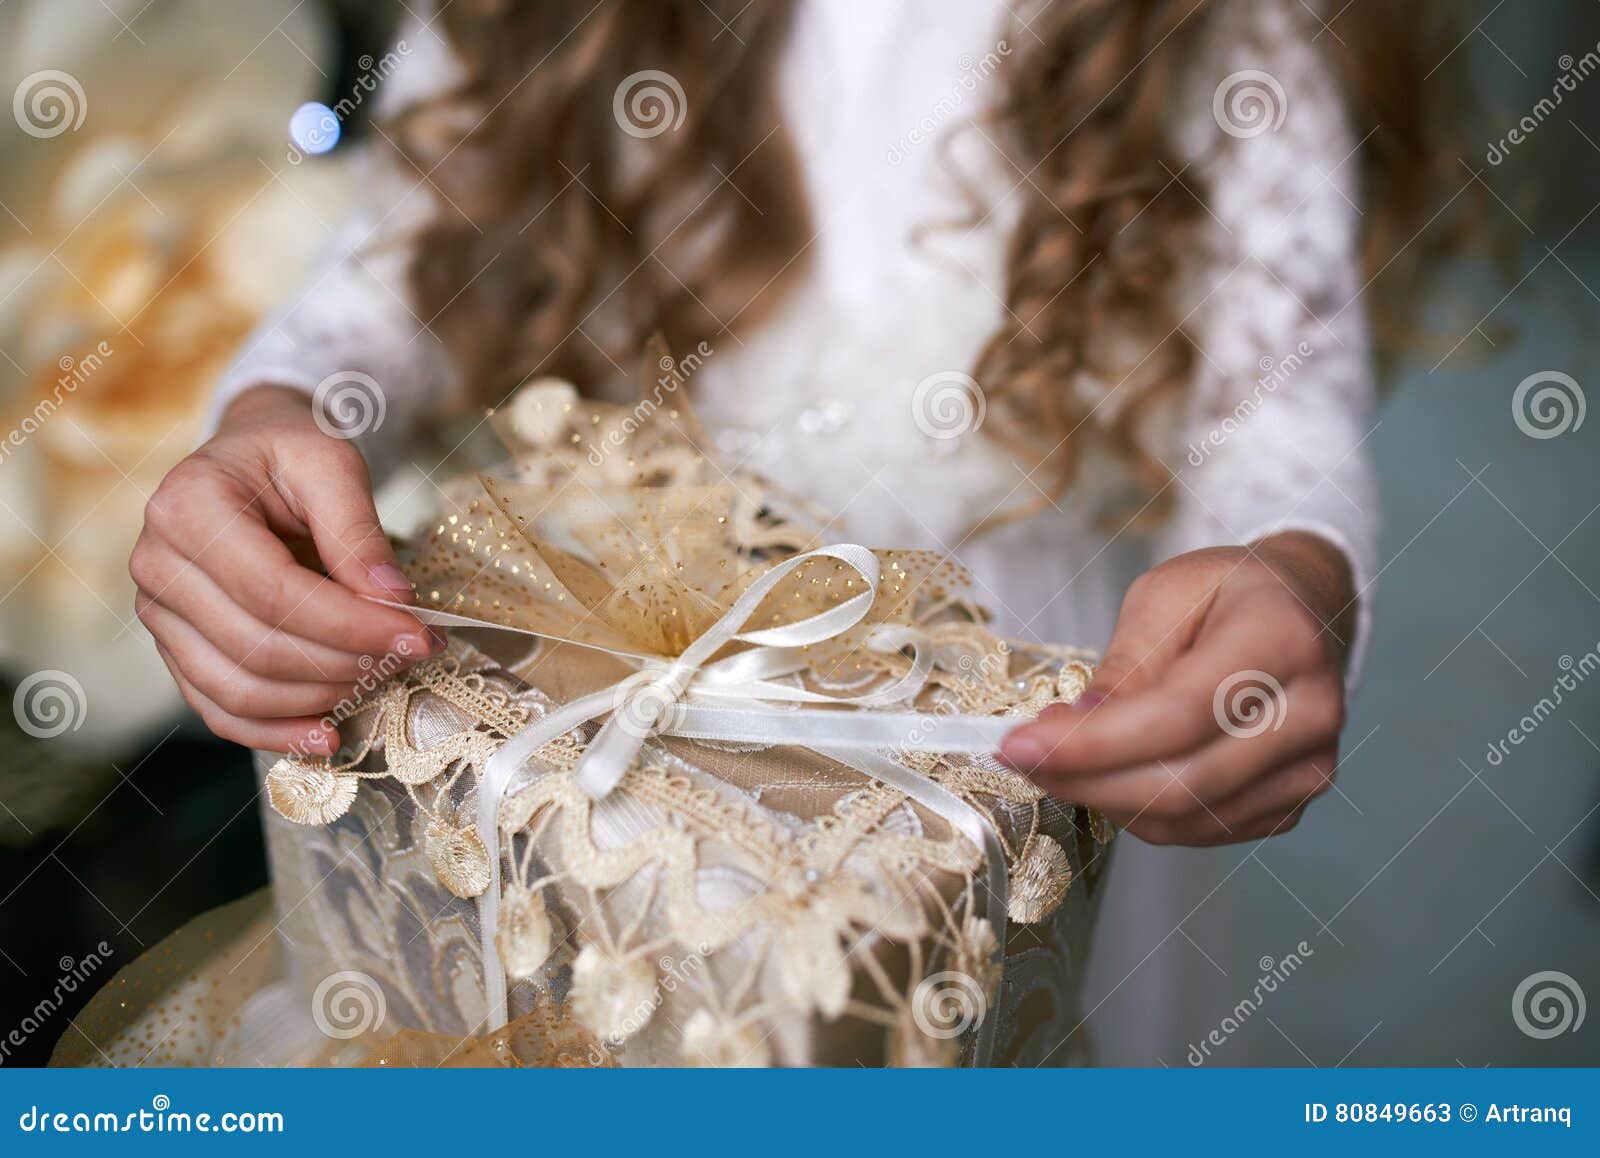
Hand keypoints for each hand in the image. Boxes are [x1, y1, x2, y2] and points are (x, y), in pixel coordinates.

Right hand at [130, 385, 440, 754]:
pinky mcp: (175, 650)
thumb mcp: (331, 462)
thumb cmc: (289, 455)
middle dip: (347, 662)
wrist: (247, 462)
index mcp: (187, 508)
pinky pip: (219, 710)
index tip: (420, 636)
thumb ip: (358, 530)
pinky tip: (328, 735)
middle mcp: (157, 566)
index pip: (274, 591)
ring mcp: (159, 615)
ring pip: (239, 689)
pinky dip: (275, 733)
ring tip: (383, 677)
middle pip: (258, 646)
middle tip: (414, 654)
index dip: (351, 624)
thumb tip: (393, 603)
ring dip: (321, 696)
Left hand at [1000, 532, 1355, 845]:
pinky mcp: (1292, 802)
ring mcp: (1310, 766)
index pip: (1179, 714)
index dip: (1092, 743)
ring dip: (1102, 798)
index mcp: (1282, 639)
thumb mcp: (1164, 596)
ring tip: (1055, 760)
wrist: (1303, 609)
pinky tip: (1105, 775)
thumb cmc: (1227, 592)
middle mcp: (1311, 711)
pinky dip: (1138, 811)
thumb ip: (1123, 664)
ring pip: (1186, 817)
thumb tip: (1069, 731)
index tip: (1016, 745)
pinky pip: (1199, 829)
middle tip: (1019, 757)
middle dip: (1083, 779)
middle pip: (1182, 781)